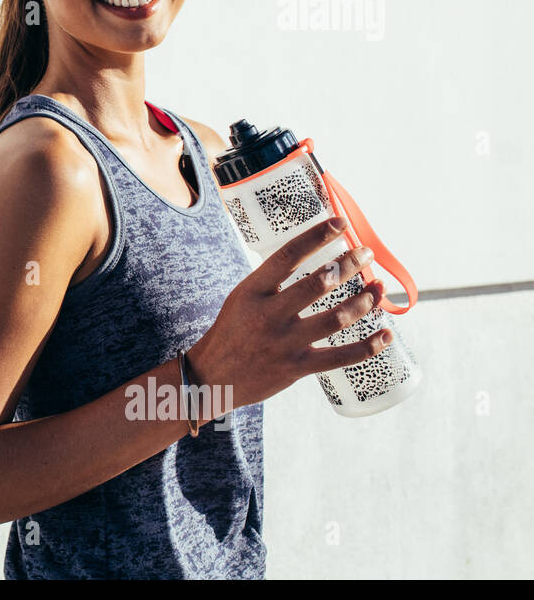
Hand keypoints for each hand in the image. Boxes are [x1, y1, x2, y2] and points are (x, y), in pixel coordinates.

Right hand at [187, 217, 390, 412]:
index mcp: (252, 291)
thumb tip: (314, 261)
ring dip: (363, 302)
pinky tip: (386, 335)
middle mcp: (267, 314)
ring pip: (335, 319)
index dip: (317, 236)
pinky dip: (368, 346)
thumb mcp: (243, 297)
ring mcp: (283, 342)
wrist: (214, 376)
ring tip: (379, 289)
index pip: (287, 255)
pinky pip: (340, 357)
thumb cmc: (233, 331)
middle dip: (348, 265)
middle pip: (317, 284)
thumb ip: (273, 282)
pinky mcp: (297, 367)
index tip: (340, 223)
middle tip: (366, 254)